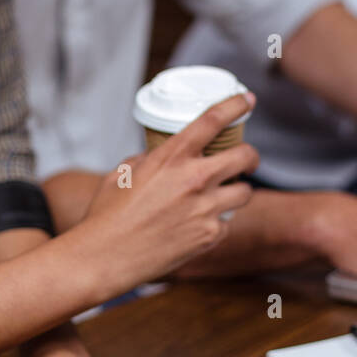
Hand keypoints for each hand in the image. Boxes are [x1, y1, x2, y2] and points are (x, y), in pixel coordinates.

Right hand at [79, 91, 258, 289]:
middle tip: (246, 159)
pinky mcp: (208, 236)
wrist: (106, 257)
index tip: (248, 99)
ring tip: (226, 193)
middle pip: (245, 156)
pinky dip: (218, 221)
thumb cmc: (107, 214)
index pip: (213, 119)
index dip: (236, 105)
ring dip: (238, 190)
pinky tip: (201, 224)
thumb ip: (150, 159)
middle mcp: (194, 179)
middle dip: (251, 156)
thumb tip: (161, 156)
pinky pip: (226, 222)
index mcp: (171, 157)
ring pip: (245, 192)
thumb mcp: (124, 172)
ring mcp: (205, 209)